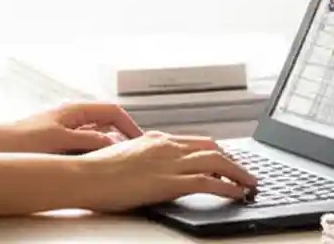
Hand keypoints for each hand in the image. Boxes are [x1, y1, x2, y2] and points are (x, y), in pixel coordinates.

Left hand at [1, 102, 144, 153]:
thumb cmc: (22, 139)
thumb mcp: (61, 140)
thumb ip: (88, 140)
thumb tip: (113, 144)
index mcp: (75, 109)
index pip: (113, 111)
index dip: (129, 125)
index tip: (140, 140)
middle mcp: (72, 116)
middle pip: (106, 123)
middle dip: (120, 138)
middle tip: (131, 154)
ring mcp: (65, 128)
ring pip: (95, 136)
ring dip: (105, 147)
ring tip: (114, 162)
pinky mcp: (58, 141)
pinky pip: (83, 145)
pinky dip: (92, 153)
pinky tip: (92, 165)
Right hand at [76, 131, 257, 211]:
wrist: (83, 176)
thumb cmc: (94, 171)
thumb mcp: (122, 157)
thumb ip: (140, 158)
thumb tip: (147, 168)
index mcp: (155, 139)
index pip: (194, 142)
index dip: (214, 151)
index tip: (225, 160)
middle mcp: (166, 145)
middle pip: (211, 147)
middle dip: (232, 160)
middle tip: (245, 172)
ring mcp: (169, 162)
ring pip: (217, 161)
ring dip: (238, 172)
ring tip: (250, 183)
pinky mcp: (169, 181)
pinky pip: (208, 182)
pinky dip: (229, 187)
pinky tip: (238, 193)